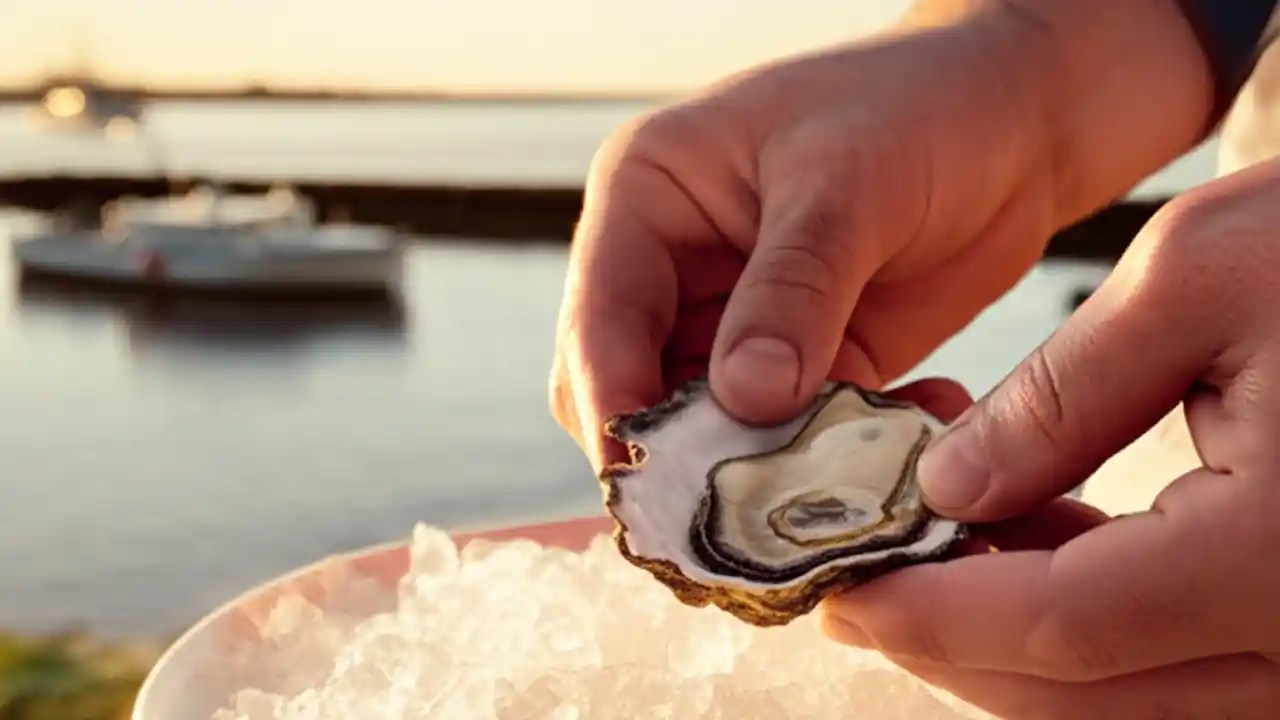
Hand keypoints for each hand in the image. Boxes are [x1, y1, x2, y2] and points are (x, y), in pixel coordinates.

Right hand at [548, 0, 1210, 471]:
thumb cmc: (918, 106)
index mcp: (649, 201)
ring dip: (762, 468)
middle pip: (634, 392)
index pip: (600, 318)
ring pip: (710, 432)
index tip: (652, 477)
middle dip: (677, 455)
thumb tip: (746, 399)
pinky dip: (833, 461)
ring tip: (835, 482)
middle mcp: (675, 271)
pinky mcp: (806, 369)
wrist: (1015, 120)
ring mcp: (737, 327)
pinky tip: (904, 445)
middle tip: (736, 510)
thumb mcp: (849, 183)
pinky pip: (792, 440)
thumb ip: (794, 290)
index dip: (614, 402)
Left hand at [821, 158, 1279, 718]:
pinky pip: (1179, 661)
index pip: (1056, 629)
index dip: (928, 617)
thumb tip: (947, 490)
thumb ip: (1059, 400)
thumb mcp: (1197, 278)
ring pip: (1125, 693)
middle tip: (861, 585)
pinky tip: (1024, 546)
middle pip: (1080, 692)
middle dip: (950, 643)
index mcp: (1279, 557)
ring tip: (929, 553)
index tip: (839, 592)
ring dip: (1009, 639)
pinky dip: (1085, 623)